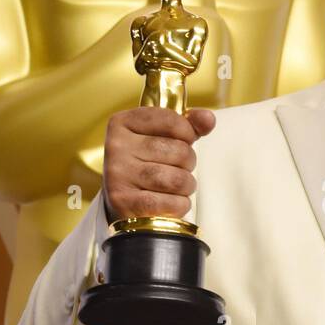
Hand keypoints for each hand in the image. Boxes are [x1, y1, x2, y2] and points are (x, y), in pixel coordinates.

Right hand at [102, 105, 215, 221]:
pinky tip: (171, 203)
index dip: (187, 132)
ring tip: (177, 187)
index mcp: (123, 123)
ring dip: (186, 186)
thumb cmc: (144, 166)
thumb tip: (208, 119)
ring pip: (176, 179)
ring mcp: (118, 175)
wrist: (120, 204)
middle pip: (178, 151)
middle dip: (188, 163)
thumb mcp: (160, 138)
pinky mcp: (123, 202)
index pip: (170, 120)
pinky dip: (179, 205)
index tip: (185, 140)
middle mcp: (116, 146)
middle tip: (179, 169)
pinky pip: (170, 203)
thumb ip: (186, 125)